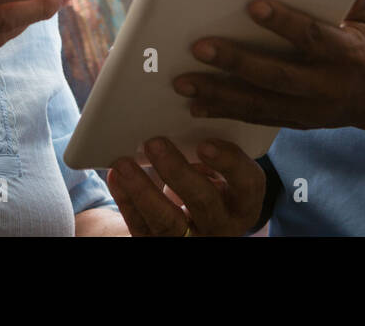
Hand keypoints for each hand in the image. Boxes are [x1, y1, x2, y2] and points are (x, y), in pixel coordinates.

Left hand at [106, 138, 263, 235]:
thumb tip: (180, 119)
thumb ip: (211, 152)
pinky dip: (127, 201)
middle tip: (154, 143)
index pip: (248, 184)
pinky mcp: (161, 245)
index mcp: (244, 202)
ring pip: (167, 221)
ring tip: (123, 163)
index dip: (229, 163)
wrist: (194, 226)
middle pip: (204, 201)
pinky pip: (141, 227)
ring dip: (143, 190)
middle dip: (177, 171)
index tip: (204, 144)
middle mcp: (222, 225)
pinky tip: (116, 177)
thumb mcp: (220, 173)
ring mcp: (192, 240)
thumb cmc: (209, 186)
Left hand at [172, 0, 364, 132]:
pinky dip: (224, 113)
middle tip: (197, 46)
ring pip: (259, 103)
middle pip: (276, 74)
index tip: (252, 4)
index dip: (283, 21)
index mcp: (346, 53)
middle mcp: (327, 85)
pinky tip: (194, 106)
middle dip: (235, 61)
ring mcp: (310, 110)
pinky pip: (256, 119)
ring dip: (217, 93)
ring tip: (181, 82)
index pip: (311, 36)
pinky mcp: (297, 123)